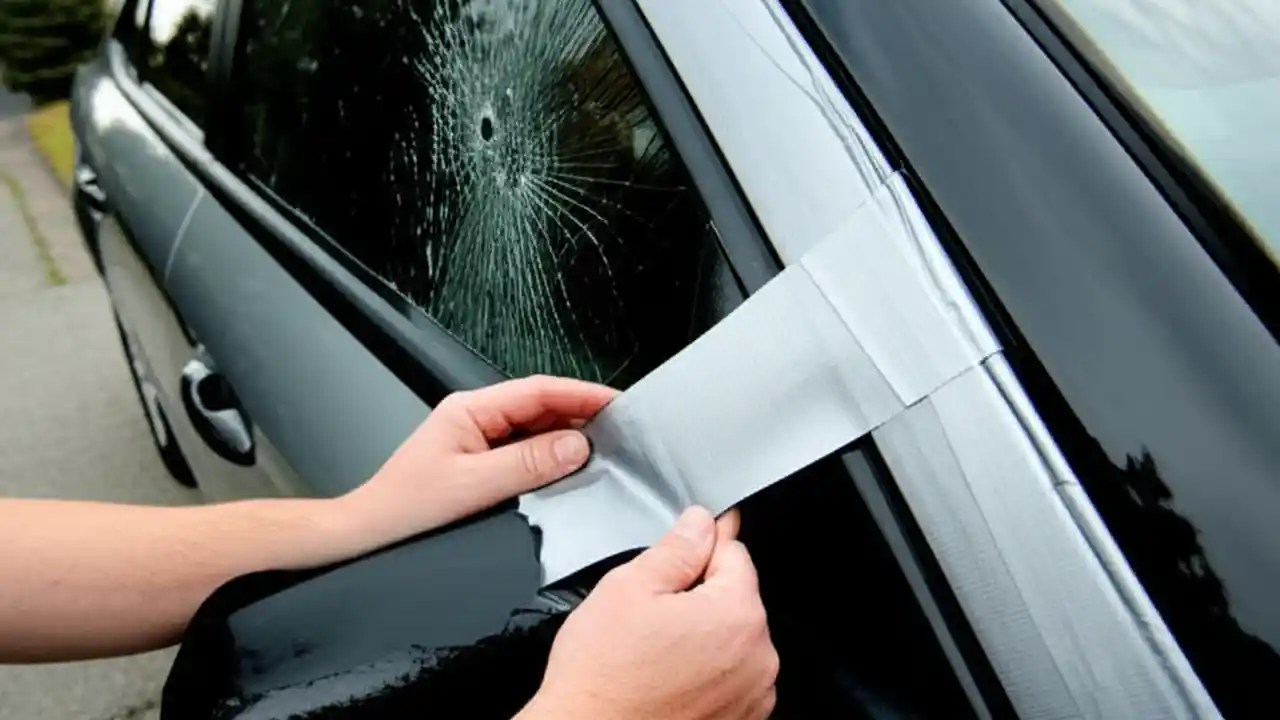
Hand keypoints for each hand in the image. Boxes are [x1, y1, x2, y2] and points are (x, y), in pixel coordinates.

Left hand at [338, 375, 616, 547]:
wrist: (366, 535)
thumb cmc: (405, 509)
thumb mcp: (472, 487)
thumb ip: (527, 464)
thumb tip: (577, 445)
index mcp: (470, 409)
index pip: (539, 390)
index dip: (582, 394)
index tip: (618, 404)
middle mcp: (475, 417)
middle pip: (540, 406)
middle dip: (581, 415)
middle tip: (623, 431)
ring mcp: (477, 439)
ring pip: (535, 430)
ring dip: (568, 438)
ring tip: (606, 451)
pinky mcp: (479, 462)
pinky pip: (525, 452)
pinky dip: (551, 459)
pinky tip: (570, 472)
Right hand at [520, 507, 778, 719]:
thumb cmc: (602, 678)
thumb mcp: (628, 589)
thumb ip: (674, 549)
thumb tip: (698, 524)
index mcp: (736, 615)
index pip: (734, 552)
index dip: (702, 544)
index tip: (688, 540)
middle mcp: (757, 658)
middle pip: (736, 597)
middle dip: (699, 594)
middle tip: (650, 612)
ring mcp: (751, 695)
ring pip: (732, 638)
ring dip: (703, 634)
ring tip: (654, 651)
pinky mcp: (739, 719)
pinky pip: (729, 675)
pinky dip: (704, 670)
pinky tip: (665, 676)